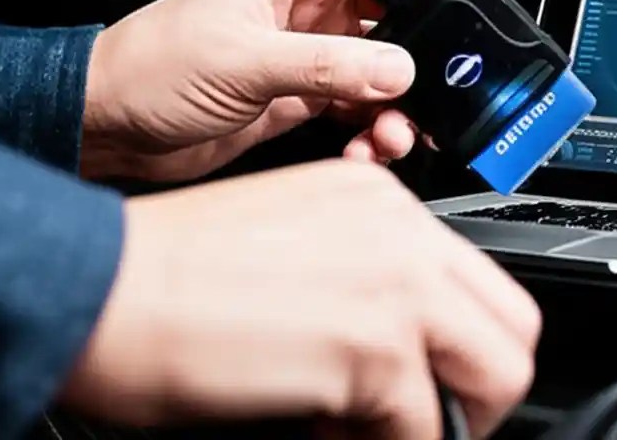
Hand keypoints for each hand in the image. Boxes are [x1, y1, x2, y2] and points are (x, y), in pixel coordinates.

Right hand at [58, 159, 540, 438]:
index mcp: (382, 200)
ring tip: (376, 429)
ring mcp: (398, 286)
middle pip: (512, 323)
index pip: (472, 278)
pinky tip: (330, 432)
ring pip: (499, 375)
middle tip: (432, 417)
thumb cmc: (168, 272)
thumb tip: (400, 348)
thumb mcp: (295, 242)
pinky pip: (426, 427)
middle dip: (483, 385)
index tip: (420, 374)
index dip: (453, 340)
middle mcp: (404, 232)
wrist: (104, 286)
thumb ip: (364, 277)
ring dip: (447, 419)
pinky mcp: (376, 349)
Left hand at [80, 0, 477, 181]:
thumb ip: (328, 65)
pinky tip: (365, 150)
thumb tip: (398, 69)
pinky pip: (361, 110)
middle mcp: (309, 8)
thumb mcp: (245, 60)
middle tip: (445, 86)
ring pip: (385, 71)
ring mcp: (310, 54)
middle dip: (426, 53)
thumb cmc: (149, 68)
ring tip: (398, 133)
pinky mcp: (302, 97)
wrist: (107, 126)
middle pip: (397, 16)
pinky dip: (373, 132)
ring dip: (401, 105)